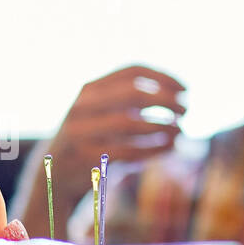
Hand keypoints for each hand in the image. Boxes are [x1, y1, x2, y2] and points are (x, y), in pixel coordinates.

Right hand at [27, 65, 185, 237]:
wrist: (56, 173)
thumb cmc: (94, 139)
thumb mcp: (105, 112)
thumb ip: (132, 100)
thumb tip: (181, 92)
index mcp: (90, 89)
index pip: (131, 71)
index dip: (163, 77)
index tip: (186, 88)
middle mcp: (82, 106)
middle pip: (133, 93)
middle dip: (166, 99)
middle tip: (186, 109)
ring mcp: (81, 132)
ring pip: (131, 122)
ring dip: (163, 125)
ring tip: (180, 130)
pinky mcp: (87, 159)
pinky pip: (129, 151)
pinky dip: (155, 148)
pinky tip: (171, 146)